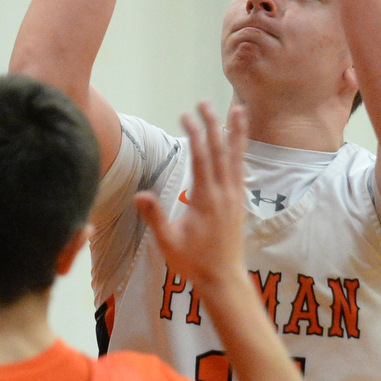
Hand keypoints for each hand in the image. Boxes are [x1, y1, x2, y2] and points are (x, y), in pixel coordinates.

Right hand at [135, 103, 246, 290]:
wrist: (223, 278)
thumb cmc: (193, 262)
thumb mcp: (168, 243)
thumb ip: (156, 218)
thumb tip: (140, 194)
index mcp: (206, 199)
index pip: (200, 158)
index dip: (194, 134)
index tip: (185, 114)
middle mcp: (224, 192)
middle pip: (219, 151)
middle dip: (212, 124)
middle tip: (204, 102)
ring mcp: (234, 196)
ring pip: (236, 157)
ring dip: (235, 132)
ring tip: (238, 110)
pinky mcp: (239, 201)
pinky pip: (240, 169)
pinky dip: (241, 151)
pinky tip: (240, 141)